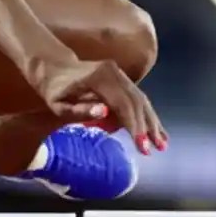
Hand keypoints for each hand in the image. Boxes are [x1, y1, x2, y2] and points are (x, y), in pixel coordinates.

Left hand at [31, 58, 166, 154]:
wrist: (54, 68)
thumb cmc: (54, 90)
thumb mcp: (58, 103)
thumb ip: (79, 110)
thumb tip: (104, 113)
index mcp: (99, 78)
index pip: (123, 104)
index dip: (134, 126)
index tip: (142, 147)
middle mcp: (113, 73)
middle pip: (136, 102)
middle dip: (147, 127)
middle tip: (156, 149)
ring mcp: (119, 74)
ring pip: (141, 100)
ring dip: (152, 122)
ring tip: (161, 144)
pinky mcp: (122, 78)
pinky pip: (138, 98)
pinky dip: (146, 115)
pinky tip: (156, 130)